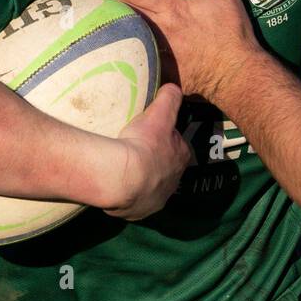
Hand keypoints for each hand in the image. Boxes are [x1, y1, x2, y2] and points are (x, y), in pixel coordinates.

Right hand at [105, 83, 191, 219]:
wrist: (122, 177)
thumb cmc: (144, 143)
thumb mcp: (160, 112)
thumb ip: (170, 97)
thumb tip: (173, 87)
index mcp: (182, 158)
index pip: (178, 146)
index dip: (167, 139)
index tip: (152, 135)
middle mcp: (173, 183)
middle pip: (165, 168)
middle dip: (154, 162)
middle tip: (136, 152)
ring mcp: (156, 200)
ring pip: (151, 188)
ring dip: (141, 180)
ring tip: (125, 171)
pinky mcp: (138, 212)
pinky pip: (134, 203)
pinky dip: (127, 195)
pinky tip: (117, 186)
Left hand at [111, 0, 259, 100]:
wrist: (238, 73)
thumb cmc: (233, 32)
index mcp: (171, 6)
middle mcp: (157, 28)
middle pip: (118, 9)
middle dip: (112, 3)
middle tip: (117, 4)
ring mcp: (154, 51)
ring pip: (119, 34)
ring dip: (115, 27)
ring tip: (116, 25)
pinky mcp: (155, 71)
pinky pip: (130, 59)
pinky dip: (124, 52)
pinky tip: (124, 50)